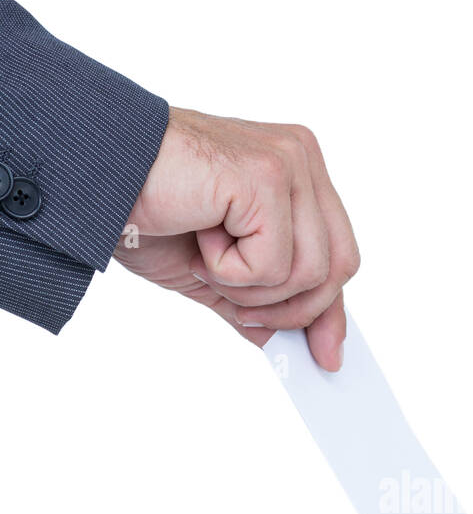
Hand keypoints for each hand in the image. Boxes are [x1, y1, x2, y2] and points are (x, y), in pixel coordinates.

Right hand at [114, 108, 359, 369]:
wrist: (93, 177)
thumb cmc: (146, 208)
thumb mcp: (215, 272)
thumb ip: (258, 301)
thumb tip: (285, 342)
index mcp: (297, 172)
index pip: (338, 253)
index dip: (330, 309)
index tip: (326, 355)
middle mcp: (301, 158)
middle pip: (337, 267)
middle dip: (289, 309)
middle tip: (238, 305)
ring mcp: (287, 162)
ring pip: (309, 272)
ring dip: (249, 288)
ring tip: (207, 258)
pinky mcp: (265, 175)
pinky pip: (274, 263)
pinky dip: (231, 271)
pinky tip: (200, 239)